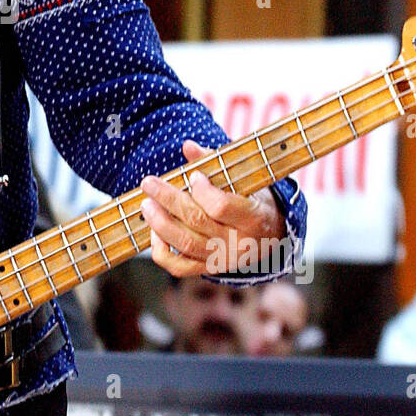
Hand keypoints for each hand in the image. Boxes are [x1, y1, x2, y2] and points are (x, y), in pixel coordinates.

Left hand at [141, 140, 287, 279]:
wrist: (270, 236)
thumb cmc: (253, 200)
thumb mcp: (244, 181)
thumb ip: (215, 162)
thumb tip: (188, 146)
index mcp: (252, 219)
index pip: (220, 206)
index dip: (202, 190)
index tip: (193, 176)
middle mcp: (238, 244)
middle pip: (196, 221)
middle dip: (168, 199)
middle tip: (148, 183)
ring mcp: (222, 260)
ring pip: (184, 244)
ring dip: (159, 223)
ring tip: (146, 205)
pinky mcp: (208, 269)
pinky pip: (179, 267)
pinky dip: (161, 250)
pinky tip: (154, 232)